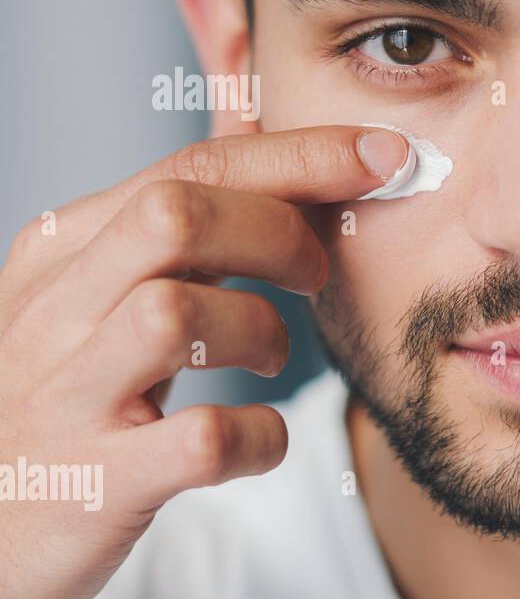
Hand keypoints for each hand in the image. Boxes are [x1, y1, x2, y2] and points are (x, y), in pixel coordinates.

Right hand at [0, 125, 408, 598]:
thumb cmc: (68, 393)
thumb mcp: (99, 289)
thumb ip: (173, 214)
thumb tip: (254, 115)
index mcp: (64, 248)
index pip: (191, 166)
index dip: (303, 155)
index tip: (387, 156)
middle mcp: (53, 311)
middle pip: (175, 218)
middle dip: (278, 229)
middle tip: (317, 271)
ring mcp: (67, 397)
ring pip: (176, 315)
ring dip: (262, 330)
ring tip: (272, 355)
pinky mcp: (95, 482)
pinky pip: (203, 439)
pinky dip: (259, 433)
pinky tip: (259, 436)